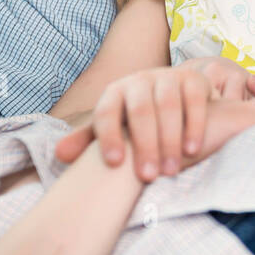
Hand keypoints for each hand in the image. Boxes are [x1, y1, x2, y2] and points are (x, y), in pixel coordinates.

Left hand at [54, 62, 254, 181]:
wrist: (174, 92)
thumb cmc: (135, 118)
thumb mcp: (113, 126)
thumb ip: (88, 140)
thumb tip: (59, 154)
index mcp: (115, 92)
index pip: (106, 112)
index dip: (109, 136)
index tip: (113, 163)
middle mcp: (140, 81)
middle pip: (140, 110)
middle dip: (144, 144)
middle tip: (148, 176)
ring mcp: (168, 77)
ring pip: (168, 104)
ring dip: (170, 139)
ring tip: (171, 171)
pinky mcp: (193, 79)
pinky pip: (194, 99)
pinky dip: (194, 124)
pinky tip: (192, 150)